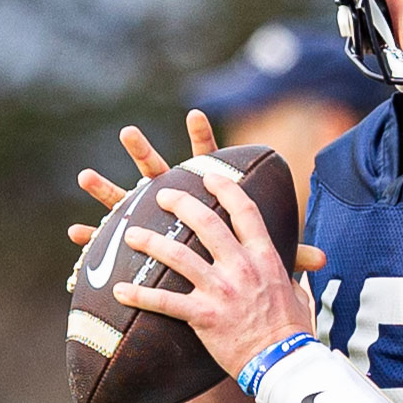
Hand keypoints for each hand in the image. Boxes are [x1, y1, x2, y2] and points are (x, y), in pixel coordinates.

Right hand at [68, 111, 324, 271]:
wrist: (207, 288)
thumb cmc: (236, 269)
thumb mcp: (260, 260)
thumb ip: (288, 254)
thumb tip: (325, 257)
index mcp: (205, 200)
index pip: (207, 166)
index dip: (201, 141)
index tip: (194, 114)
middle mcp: (174, 201)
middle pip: (159, 173)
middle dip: (144, 153)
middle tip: (129, 131)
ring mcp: (150, 218)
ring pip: (125, 200)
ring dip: (106, 188)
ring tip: (86, 175)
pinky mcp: (134, 242)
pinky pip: (109, 239)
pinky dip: (93, 238)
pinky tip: (76, 234)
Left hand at [112, 171, 315, 375]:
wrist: (282, 363)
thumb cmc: (290, 330)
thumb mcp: (297, 292)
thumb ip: (293, 272)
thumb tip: (306, 262)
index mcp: (265, 257)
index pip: (245, 211)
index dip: (225, 188)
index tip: (209, 174)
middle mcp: (242, 267)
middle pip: (207, 223)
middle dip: (181, 203)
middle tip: (161, 194)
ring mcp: (221, 290)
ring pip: (178, 256)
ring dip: (152, 242)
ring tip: (131, 235)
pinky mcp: (203, 316)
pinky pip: (164, 302)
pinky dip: (139, 295)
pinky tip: (119, 291)